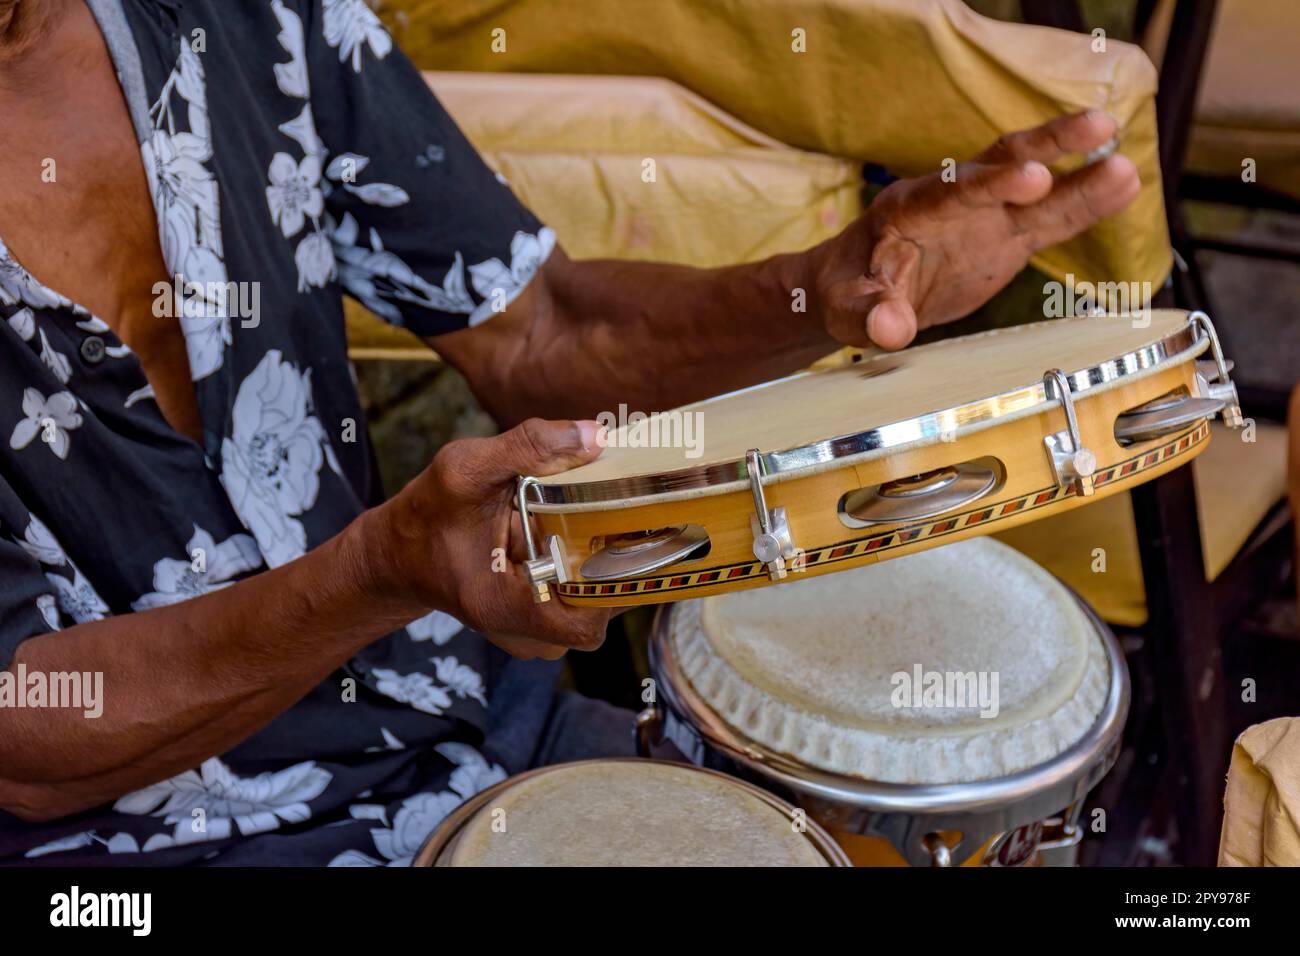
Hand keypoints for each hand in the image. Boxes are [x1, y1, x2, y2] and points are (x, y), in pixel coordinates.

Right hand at [373, 418, 612, 659]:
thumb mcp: (465, 469)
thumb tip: (597, 437)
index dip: (615, 580)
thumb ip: (528, 448)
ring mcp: (535, 634)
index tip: (623, 533)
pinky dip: (585, 564)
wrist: (401, 553)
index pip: (586, 622)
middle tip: (612, 513)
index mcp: (504, 608)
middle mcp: (526, 635)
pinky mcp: (540, 622)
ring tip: (590, 520)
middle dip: (612, 558)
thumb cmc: (426, 516)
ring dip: (599, 560)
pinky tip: (573, 532)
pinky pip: (582, 599)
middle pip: (601, 608)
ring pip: (595, 603)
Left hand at [814, 110, 1141, 349]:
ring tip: (1127, 163)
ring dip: (1080, 174)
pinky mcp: (1005, 236)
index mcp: (911, 209)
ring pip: (1037, 187)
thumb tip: (890, 330)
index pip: (956, 190)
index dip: (995, 183)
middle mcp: (953, 200)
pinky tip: (1125, 185)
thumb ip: (869, 314)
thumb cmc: (847, 294)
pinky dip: (1084, 204)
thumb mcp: (847, 309)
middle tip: (1098, 127)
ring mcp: (984, 216)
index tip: (1035, 177)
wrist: (858, 290)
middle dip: (1049, 145)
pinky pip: (1049, 218)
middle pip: (1002, 164)